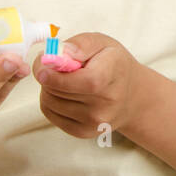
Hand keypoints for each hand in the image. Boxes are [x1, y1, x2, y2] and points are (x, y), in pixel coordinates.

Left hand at [32, 33, 147, 138]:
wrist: (132, 96)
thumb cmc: (114, 65)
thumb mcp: (103, 43)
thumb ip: (80, 44)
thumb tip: (57, 54)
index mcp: (113, 76)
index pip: (84, 81)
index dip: (57, 76)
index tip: (43, 66)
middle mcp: (106, 103)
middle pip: (58, 90)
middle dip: (48, 76)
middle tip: (56, 67)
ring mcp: (94, 121)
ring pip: (49, 102)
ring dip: (48, 88)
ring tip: (64, 80)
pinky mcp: (83, 132)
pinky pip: (50, 114)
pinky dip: (50, 101)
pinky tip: (64, 94)